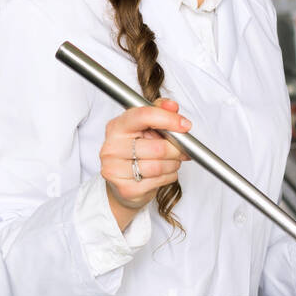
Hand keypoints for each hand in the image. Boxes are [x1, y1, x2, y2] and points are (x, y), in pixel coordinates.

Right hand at [100, 98, 191, 215]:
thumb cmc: (135, 152)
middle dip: (176, 149)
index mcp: (116, 127)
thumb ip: (159, 112)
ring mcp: (115, 170)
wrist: (122, 183)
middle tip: (181, 149)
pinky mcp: (125, 189)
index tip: (185, 125)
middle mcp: (111, 148)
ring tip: (171, 161)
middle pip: (157, 147)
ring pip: (160, 166)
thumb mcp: (145, 128)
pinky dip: (169, 176)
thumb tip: (172, 106)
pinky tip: (163, 173)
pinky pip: (159, 180)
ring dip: (173, 164)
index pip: (143, 116)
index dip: (168, 119)